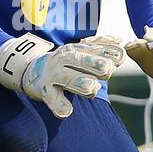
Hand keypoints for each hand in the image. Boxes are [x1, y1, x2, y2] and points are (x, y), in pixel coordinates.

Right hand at [0, 33, 127, 117]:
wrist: (31, 70)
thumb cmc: (63, 63)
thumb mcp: (79, 50)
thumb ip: (99, 46)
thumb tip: (120, 39)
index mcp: (76, 50)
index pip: (94, 49)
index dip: (107, 53)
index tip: (121, 57)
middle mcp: (64, 59)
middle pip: (80, 60)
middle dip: (94, 64)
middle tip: (108, 69)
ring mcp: (53, 75)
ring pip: (67, 78)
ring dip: (79, 82)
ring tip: (92, 88)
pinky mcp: (45, 91)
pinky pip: (52, 99)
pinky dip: (59, 105)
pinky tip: (66, 112)